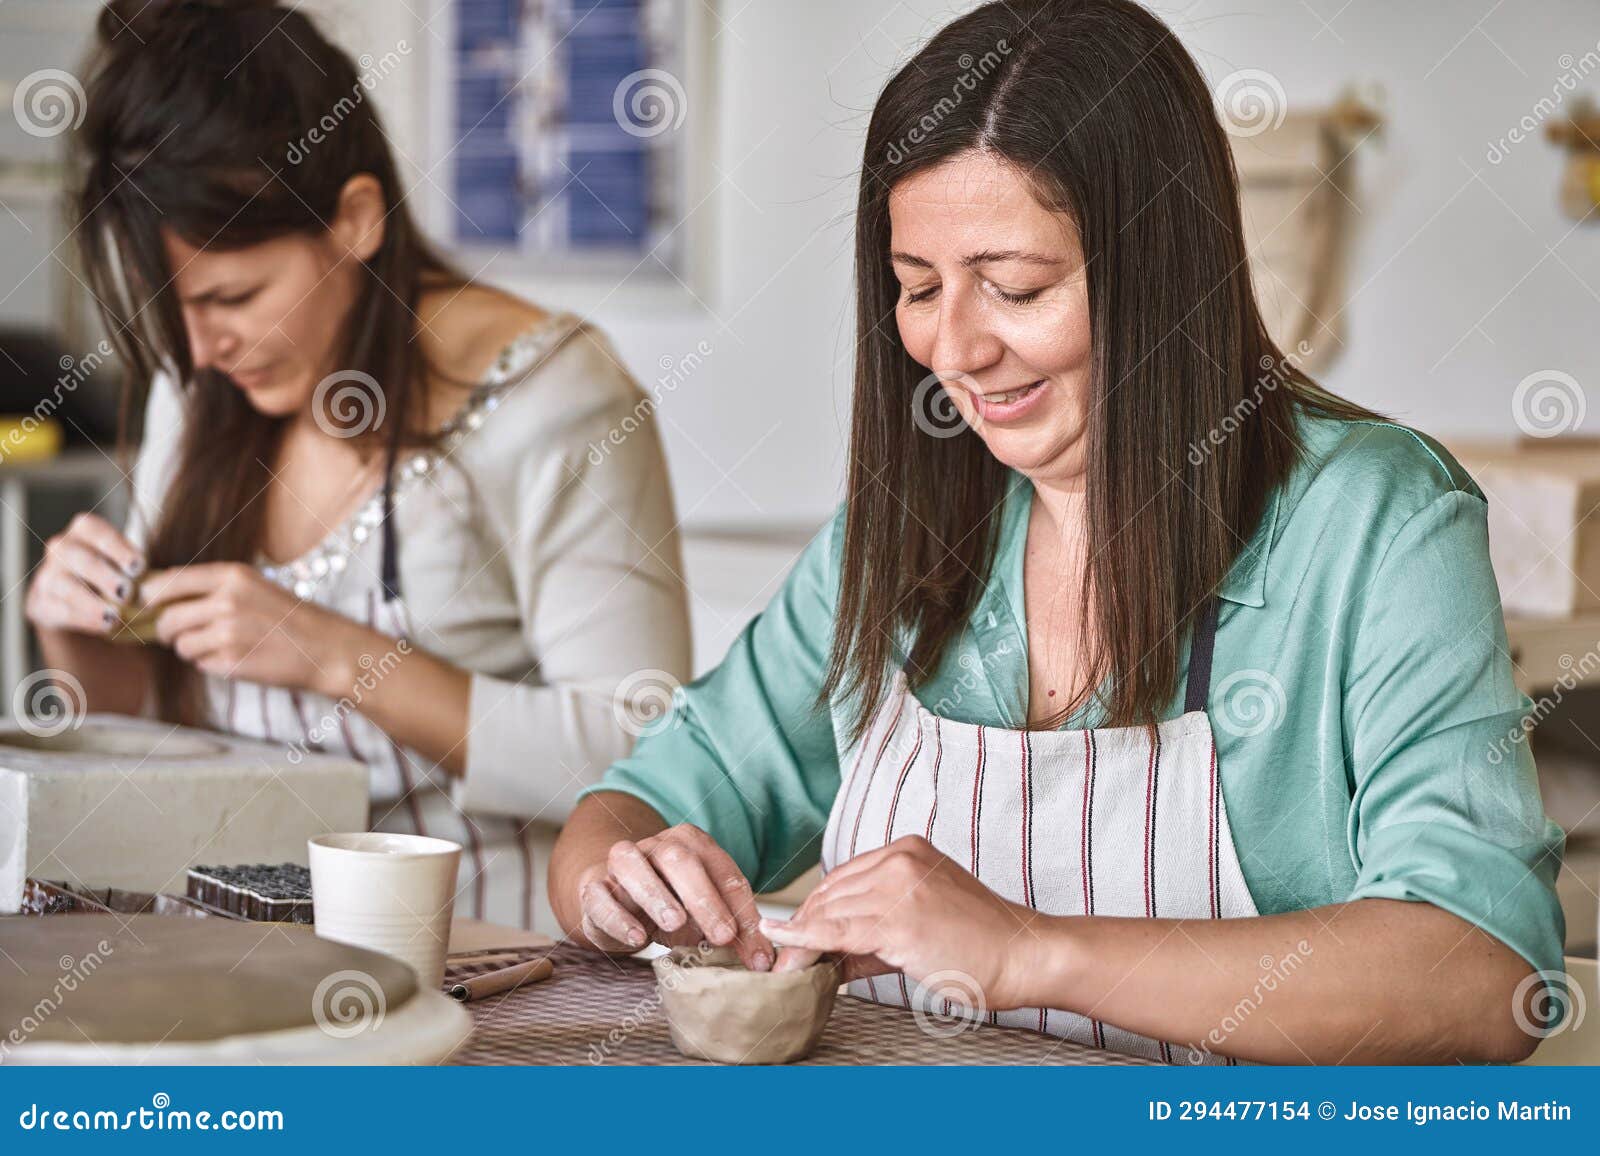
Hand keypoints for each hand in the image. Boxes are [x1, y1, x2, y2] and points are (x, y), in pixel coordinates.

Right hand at [26, 513, 144, 635]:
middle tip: (127, 592)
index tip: (140, 567)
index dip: (115, 546)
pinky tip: (104, 626)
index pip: (93, 529)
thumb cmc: (121, 582)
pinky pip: (57, 609)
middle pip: (75, 555)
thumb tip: (169, 579)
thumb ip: (140, 569)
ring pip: (62, 583)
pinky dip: (82, 618)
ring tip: (115, 616)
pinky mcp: (41, 604)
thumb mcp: (131, 569)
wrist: (89, 612)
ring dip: (90, 601)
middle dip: (103, 573)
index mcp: (84, 532)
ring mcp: (47, 576)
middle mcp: (61, 549)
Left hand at [140, 562, 368, 695]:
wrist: (325, 647)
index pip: (167, 582)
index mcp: (231, 576)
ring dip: (190, 648)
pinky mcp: (232, 662)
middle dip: (167, 629)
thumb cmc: (287, 616)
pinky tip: (234, 657)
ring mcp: (228, 633)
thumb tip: (158, 596)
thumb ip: (210, 587)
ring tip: (218, 645)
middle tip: (179, 633)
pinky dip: (210, 664)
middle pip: (167, 618)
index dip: (147, 596)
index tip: (142, 604)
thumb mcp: (252, 586)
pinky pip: (200, 664)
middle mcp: (226, 601)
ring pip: (180, 645)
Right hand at [576, 822, 773, 970]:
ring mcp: (622, 863)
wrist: (615, 901)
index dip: (742, 908)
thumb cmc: (669, 906)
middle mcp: (657, 846)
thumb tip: (765, 961)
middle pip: (680, 860)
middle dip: (705, 898)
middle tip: (724, 935)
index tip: (756, 947)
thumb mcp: (705, 917)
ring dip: (657, 894)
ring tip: (676, 923)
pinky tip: (637, 937)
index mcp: (692, 844)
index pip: (722, 870)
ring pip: (634, 866)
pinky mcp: (593, 886)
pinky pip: (601, 896)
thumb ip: (735, 933)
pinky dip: (618, 916)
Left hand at [761, 835, 1047, 1009]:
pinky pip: (838, 931)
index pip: (843, 879)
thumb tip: (828, 956)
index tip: (792, 936)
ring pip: (829, 912)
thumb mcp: (922, 924)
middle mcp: (900, 859)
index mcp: (907, 850)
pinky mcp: (899, 919)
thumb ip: (873, 937)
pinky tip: (786, 949)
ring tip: (784, 968)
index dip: (814, 911)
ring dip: (800, 942)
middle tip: (781, 960)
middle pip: (831, 893)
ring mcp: (899, 886)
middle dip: (802, 927)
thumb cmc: (982, 945)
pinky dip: (805, 941)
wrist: (1024, 955)